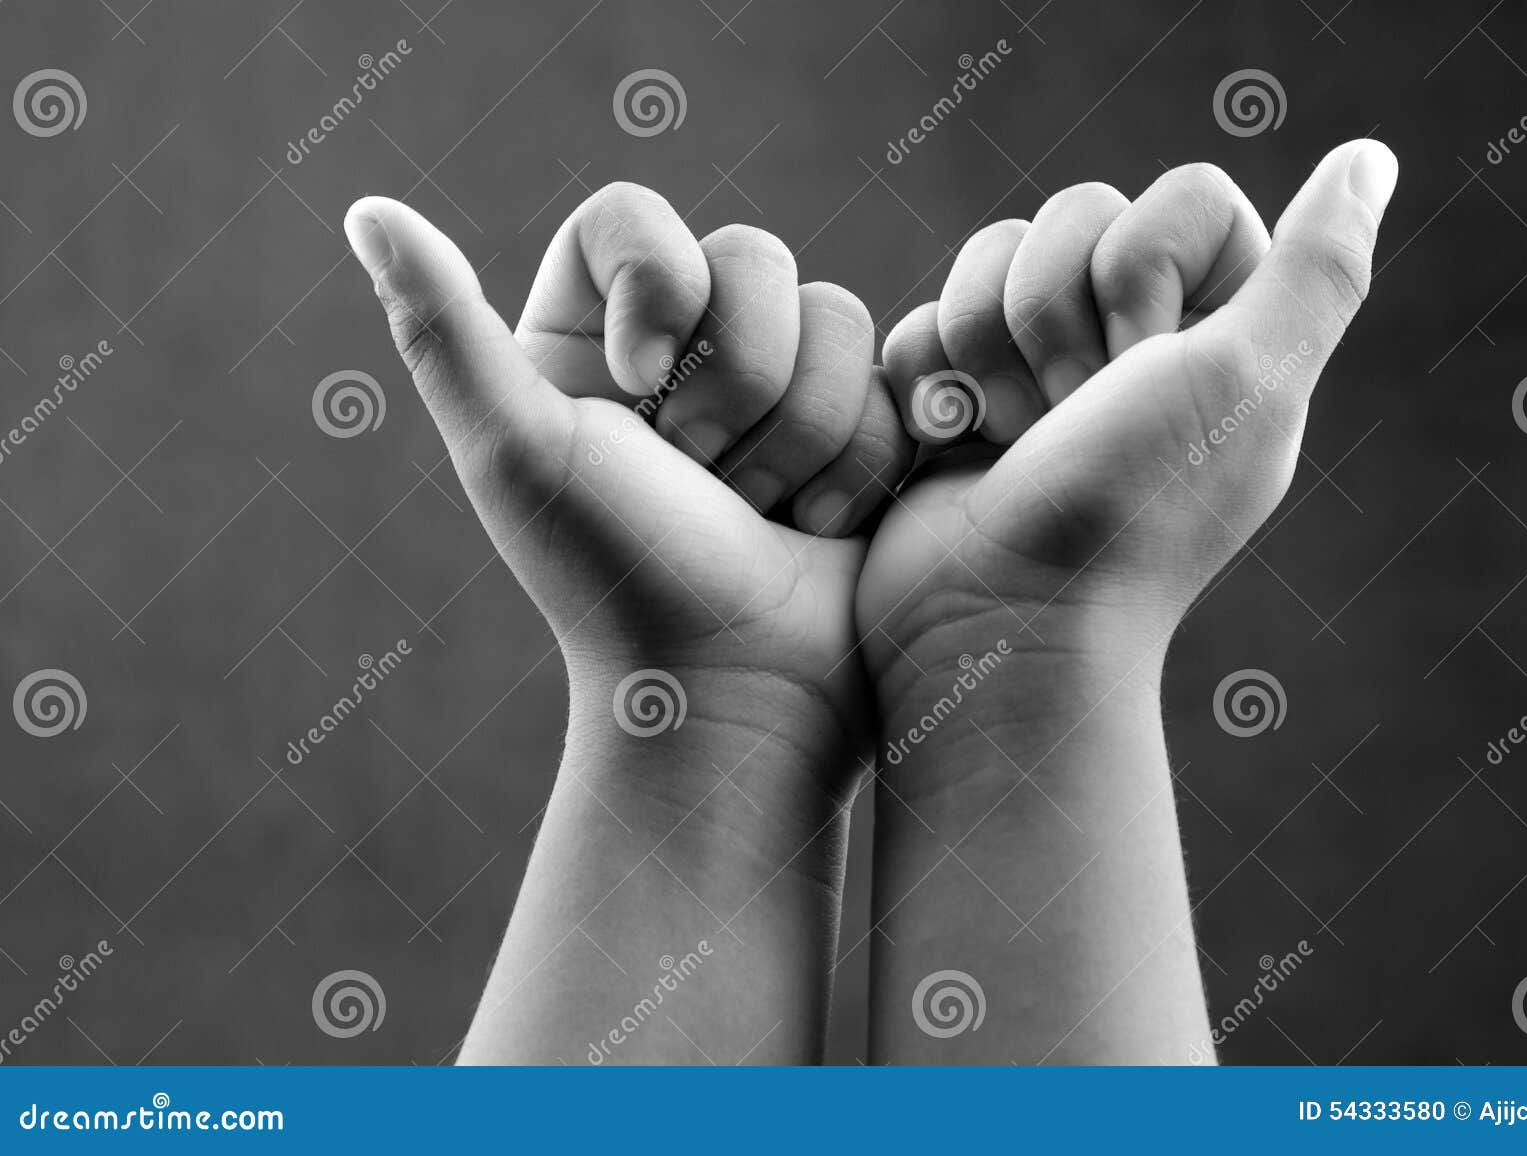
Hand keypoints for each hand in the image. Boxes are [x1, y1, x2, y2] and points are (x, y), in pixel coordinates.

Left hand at [343, 184, 912, 817]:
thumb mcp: (517, 453)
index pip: (635, 216)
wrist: (737, 689)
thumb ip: (442, 328)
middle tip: (699, 478)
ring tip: (758, 513)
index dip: (655, 279)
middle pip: (754, 257)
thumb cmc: (617, 578)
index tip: (636, 379)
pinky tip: (814, 528)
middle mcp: (689, 350)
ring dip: (796, 438)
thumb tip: (366, 207)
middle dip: (733, 387)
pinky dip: (856, 469)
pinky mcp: (858, 426)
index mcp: (591, 337)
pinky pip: (889, 379)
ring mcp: (781, 387)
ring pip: (833, 315)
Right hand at [856, 141, 1398, 715]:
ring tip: (1011, 441)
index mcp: (1226, 333)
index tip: (1143, 366)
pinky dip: (930, 387)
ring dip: (985, 355)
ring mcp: (1042, 371)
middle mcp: (1139, 343)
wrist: (994, 618)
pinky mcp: (961, 400)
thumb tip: (1369, 157)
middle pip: (1072, 214)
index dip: (1142, 268)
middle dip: (1052, 321)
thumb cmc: (1124, 511)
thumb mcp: (1245, 383)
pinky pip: (925, 321)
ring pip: (989, 258)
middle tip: (1072, 417)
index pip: (1179, 197)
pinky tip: (956, 451)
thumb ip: (1318, 269)